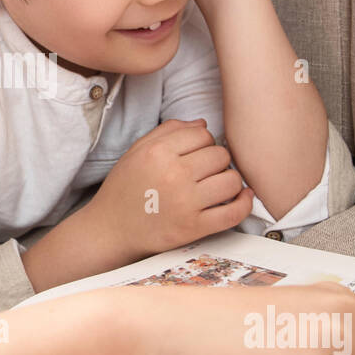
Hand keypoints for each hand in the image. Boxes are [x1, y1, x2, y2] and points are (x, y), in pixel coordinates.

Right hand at [85, 118, 254, 260]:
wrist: (110, 230)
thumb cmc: (124, 189)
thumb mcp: (136, 152)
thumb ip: (167, 132)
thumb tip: (203, 124)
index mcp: (157, 153)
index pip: (203, 135)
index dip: (204, 143)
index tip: (198, 154)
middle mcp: (173, 175)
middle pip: (220, 155)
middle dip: (217, 161)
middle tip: (206, 171)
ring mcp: (185, 203)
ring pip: (231, 180)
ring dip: (229, 181)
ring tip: (217, 185)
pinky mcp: (194, 228)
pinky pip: (233, 213)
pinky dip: (244, 204)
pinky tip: (242, 197)